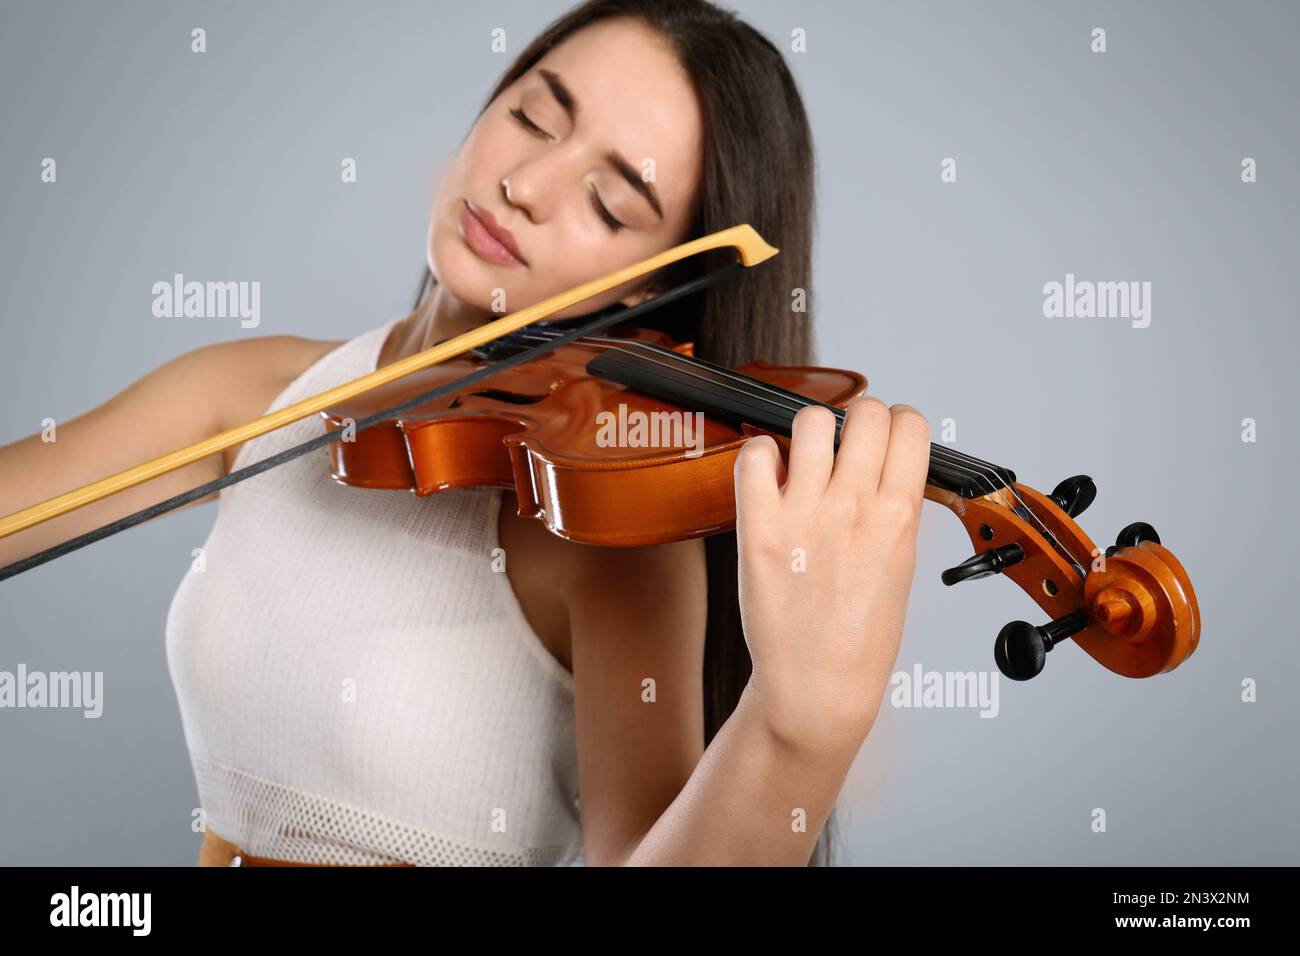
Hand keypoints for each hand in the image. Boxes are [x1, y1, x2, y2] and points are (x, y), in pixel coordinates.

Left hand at [733, 397, 929, 755]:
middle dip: (858, 420)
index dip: (897, 425)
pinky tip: (771, 474)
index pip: (910, 425)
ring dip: (810, 432)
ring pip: (811, 421)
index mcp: (900, 517)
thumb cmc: (860, 637)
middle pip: (865, 412)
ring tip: (806, 462)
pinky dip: (762, 454)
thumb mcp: (902, 566)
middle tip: (845, 447)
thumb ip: (895, 509)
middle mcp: (854, 508)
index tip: (885, 440)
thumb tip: (884, 465)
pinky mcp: (759, 528)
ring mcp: (805, 515)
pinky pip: (756, 456)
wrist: (818, 686)